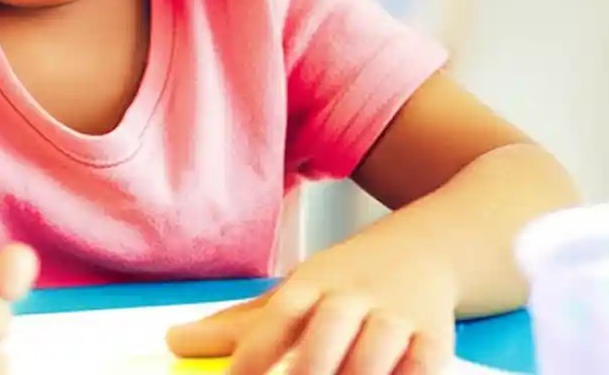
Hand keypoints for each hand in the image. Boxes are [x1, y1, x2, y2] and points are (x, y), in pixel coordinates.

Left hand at [165, 239, 457, 374]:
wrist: (428, 245)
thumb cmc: (349, 279)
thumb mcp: (297, 291)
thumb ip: (240, 325)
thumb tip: (174, 341)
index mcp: (314, 282)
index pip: (281, 312)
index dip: (256, 349)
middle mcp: (355, 295)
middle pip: (330, 329)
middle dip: (311, 367)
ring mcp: (397, 315)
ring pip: (378, 349)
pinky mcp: (434, 336)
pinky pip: (423, 363)